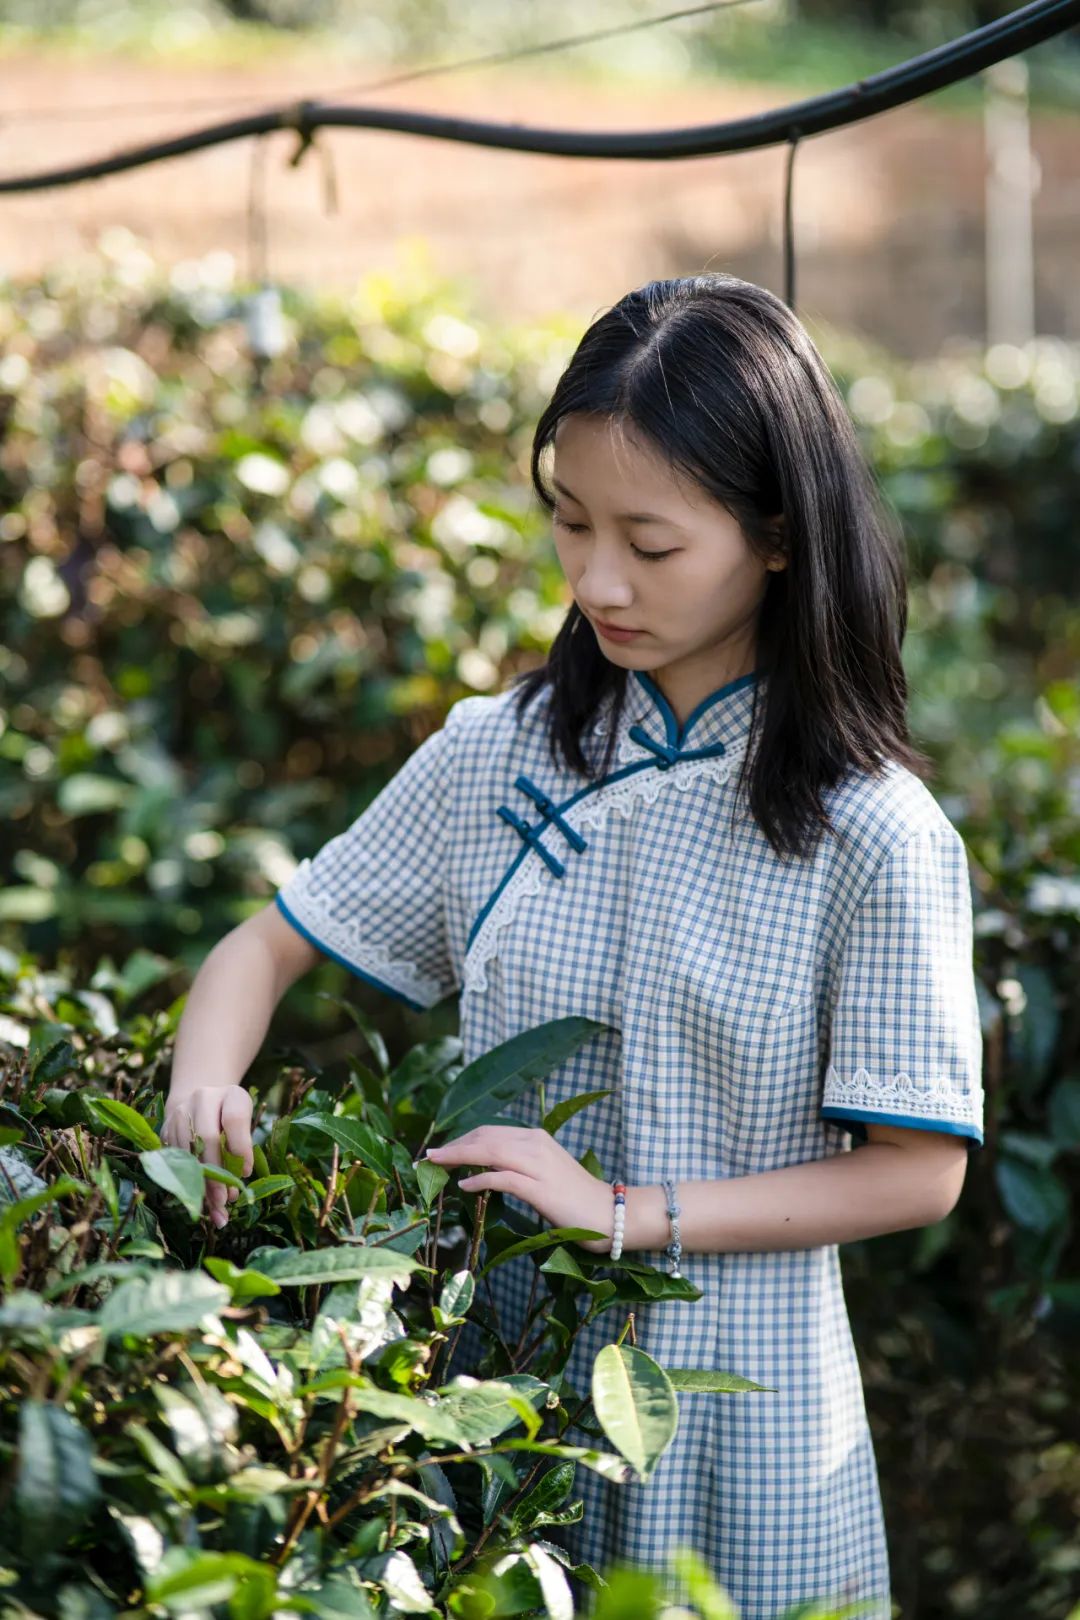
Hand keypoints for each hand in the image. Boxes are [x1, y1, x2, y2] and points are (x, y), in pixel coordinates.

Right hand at [160, 1085, 253, 1228]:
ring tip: (214, 1207)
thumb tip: (235, 1188)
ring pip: (187, 1151)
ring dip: (200, 1183)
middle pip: (207, 1137)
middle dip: (216, 1174)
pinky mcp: (166, 1127)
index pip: (235, 1119)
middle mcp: (203, 1098)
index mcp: (231, 1094)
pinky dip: (186, 1181)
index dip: (241, 1148)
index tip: (246, 1173)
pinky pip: (174, 1158)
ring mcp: (181, 1112)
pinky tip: (197, 1199)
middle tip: (225, 1200)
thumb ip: (242, 1150)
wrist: (201, 1102)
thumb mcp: (244, 1126)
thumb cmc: (230, 1118)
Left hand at [423, 1125, 613, 1254]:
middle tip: (429, 1157)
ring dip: (458, 1156)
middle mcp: (535, 1144)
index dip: (461, 1140)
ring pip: (489, 1150)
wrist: (611, 1213)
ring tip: (436, 1164)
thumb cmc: (576, 1198)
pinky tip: (464, 1185)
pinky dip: (480, 1179)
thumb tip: (485, 1168)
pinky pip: (502, 1178)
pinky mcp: (540, 1188)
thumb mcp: (543, 1173)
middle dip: (453, 1146)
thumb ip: (517, 1165)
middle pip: (484, 1136)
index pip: (489, 1131)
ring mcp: (538, 1164)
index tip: (441, 1151)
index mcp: (535, 1138)